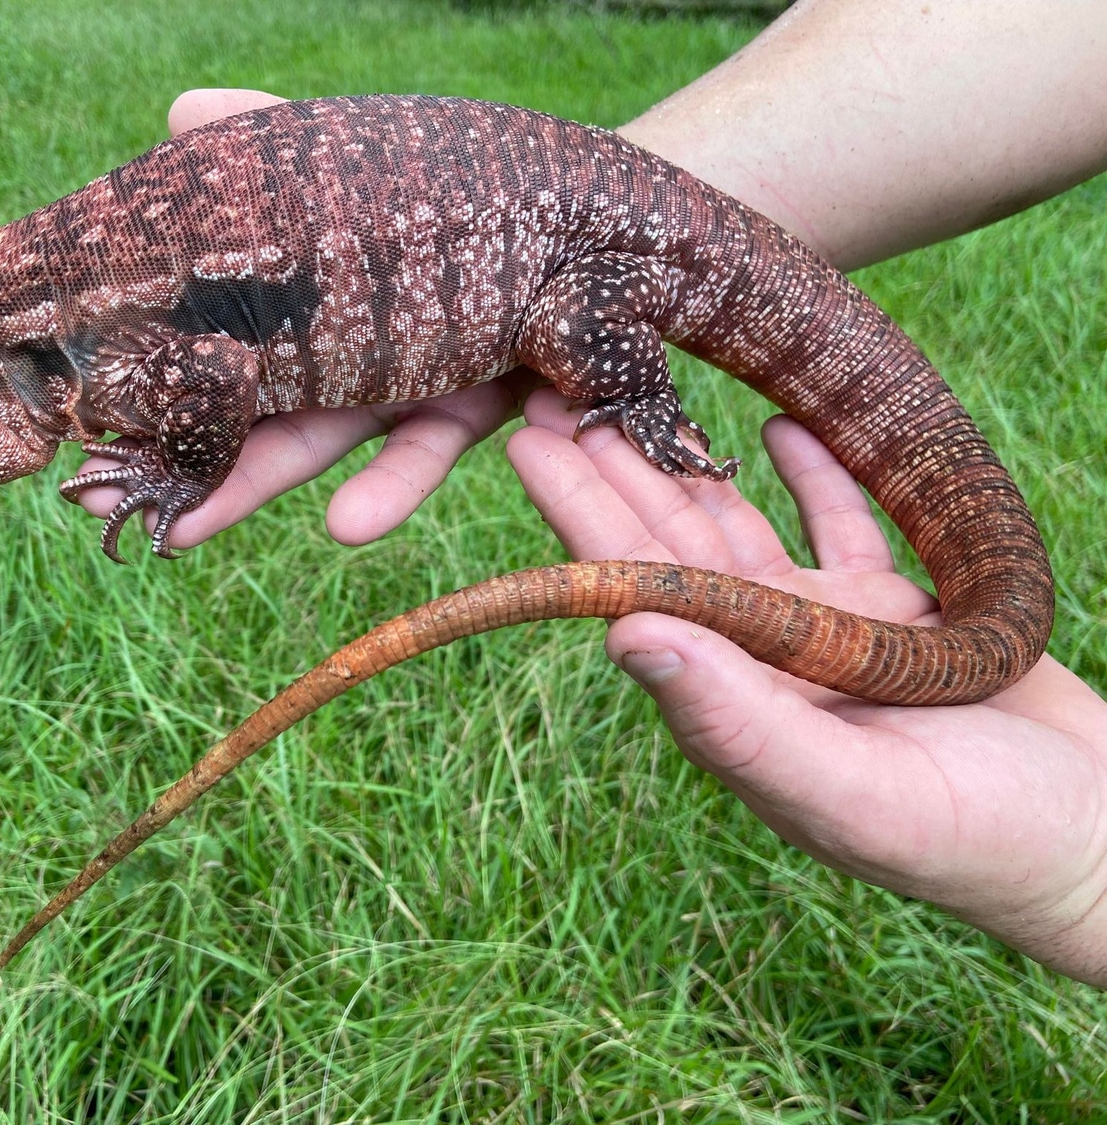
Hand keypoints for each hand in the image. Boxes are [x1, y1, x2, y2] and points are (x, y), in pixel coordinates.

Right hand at [72, 88, 536, 550]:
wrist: (593, 218)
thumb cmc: (460, 194)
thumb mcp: (350, 166)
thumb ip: (273, 145)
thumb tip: (178, 111)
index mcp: (311, 312)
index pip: (220, 358)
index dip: (155, 399)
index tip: (91, 440)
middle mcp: (354, 361)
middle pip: (257, 421)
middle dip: (192, 470)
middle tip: (118, 513)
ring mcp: (413, 390)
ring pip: (326, 446)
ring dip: (261, 487)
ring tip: (192, 525)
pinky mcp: (482, 406)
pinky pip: (431, 448)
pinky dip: (390, 482)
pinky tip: (348, 520)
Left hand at [509, 386, 1106, 986]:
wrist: (1093, 844)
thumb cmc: (976, 839)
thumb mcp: (852, 791)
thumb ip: (736, 720)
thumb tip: (620, 636)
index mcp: (735, 697)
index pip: (638, 588)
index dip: (581, 512)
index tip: (527, 439)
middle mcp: (766, 655)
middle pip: (674, 543)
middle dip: (618, 466)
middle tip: (557, 382)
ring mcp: (830, 626)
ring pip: (745, 526)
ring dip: (696, 460)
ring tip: (644, 386)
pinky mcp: (898, 607)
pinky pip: (847, 521)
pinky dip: (814, 474)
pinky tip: (775, 423)